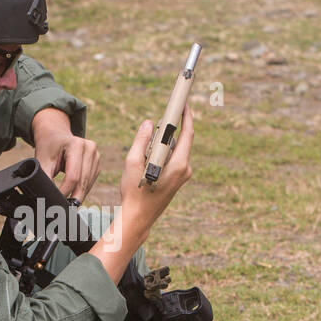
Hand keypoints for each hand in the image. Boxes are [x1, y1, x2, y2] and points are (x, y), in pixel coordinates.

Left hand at [33, 114, 99, 200]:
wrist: (55, 135)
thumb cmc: (48, 147)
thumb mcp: (42, 161)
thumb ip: (45, 178)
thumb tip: (48, 196)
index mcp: (76, 144)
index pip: (73, 176)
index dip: (65, 191)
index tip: (56, 201)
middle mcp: (90, 148)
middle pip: (83, 181)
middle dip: (73, 197)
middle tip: (64, 209)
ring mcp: (96, 155)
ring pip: (88, 183)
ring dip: (78, 195)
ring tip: (68, 204)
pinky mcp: (97, 163)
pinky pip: (91, 181)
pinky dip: (82, 190)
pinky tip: (74, 195)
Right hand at [118, 103, 193, 228]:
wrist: (138, 217)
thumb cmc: (135, 192)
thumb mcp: (132, 162)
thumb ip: (141, 140)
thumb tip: (148, 123)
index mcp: (178, 164)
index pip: (187, 134)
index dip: (186, 116)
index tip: (184, 102)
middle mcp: (184, 169)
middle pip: (182, 140)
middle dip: (171, 128)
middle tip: (161, 117)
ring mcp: (182, 175)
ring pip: (176, 149)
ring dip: (163, 142)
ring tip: (148, 145)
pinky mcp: (177, 179)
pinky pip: (173, 158)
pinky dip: (162, 152)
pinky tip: (148, 156)